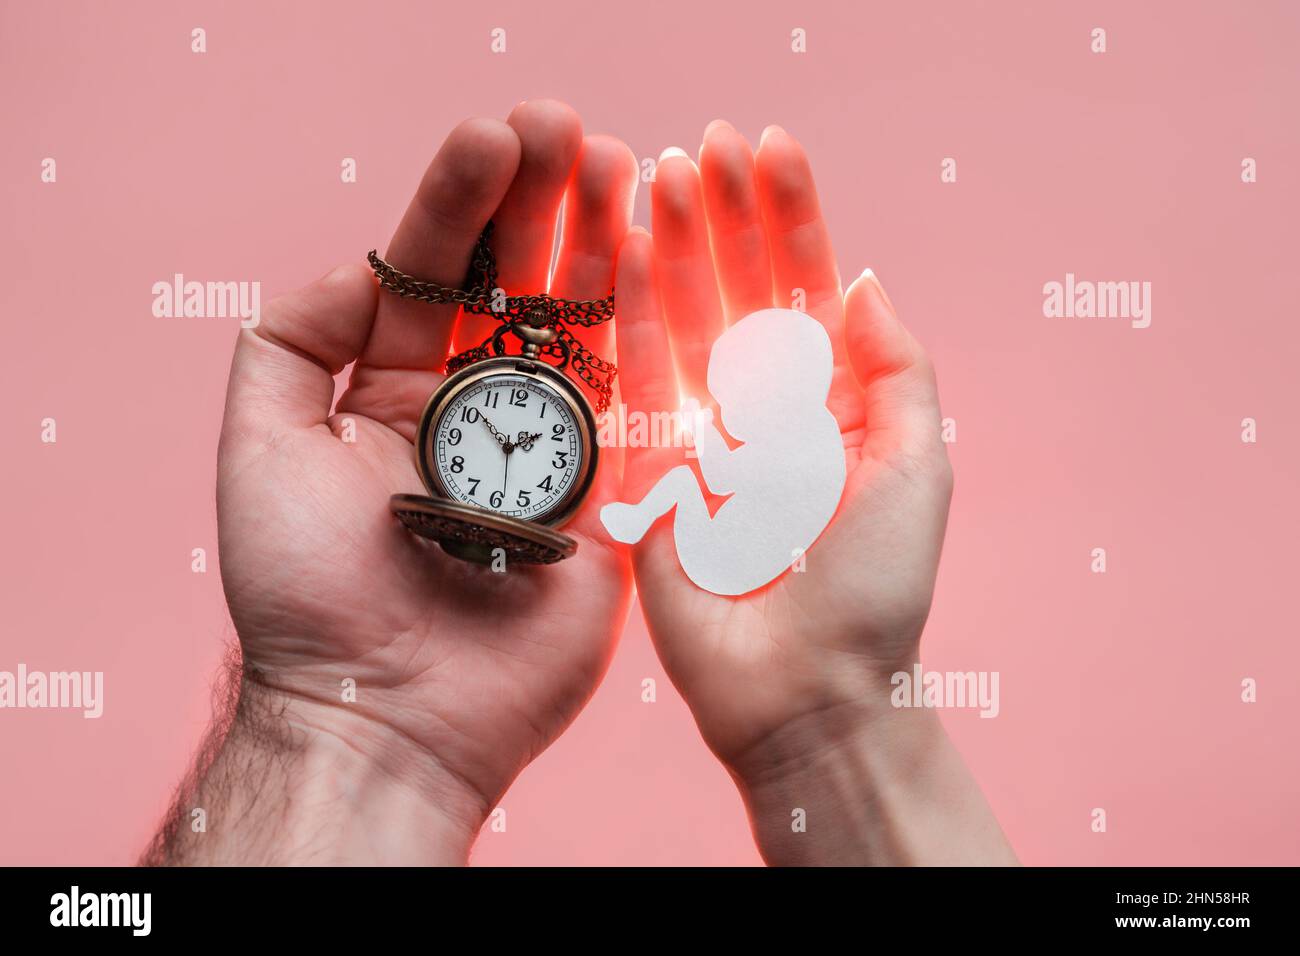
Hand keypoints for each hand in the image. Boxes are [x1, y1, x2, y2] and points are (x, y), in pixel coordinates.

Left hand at [145, 101, 636, 864]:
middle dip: (543, 205)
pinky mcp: (611, 498)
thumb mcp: (261, 449)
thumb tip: (363, 268)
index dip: (461, 203)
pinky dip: (652, 331)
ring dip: (603, 246)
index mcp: (396, 394)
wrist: (387, 713)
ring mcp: (551, 451)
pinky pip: (636, 405)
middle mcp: (479, 411)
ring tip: (622, 166)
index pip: (436, 276)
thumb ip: (293, 342)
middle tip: (567, 131)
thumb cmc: (310, 594)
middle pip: (521, 288)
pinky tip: (661, 260)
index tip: (493, 136)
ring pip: (585, 330)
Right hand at [612, 123, 1014, 863]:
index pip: (807, 290)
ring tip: (659, 174)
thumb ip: (895, 367)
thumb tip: (858, 276)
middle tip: (702, 146)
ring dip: (675, 246)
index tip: (770, 151)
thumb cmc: (877, 586)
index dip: (790, 219)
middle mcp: (765, 410)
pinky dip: (630, 315)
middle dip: (724, 217)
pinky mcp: (650, 472)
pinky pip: (638, 383)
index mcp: (833, 403)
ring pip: (687, 322)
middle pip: (742, 291)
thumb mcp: (917, 465)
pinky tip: (625, 252)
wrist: (807, 686)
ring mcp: (703, 436)